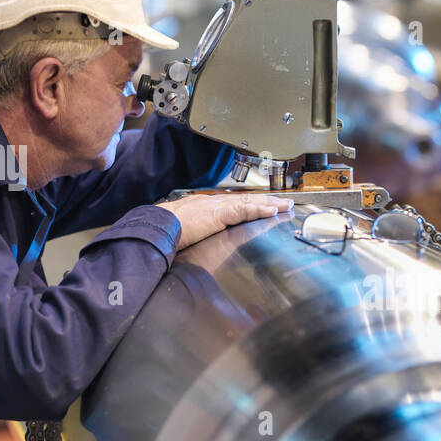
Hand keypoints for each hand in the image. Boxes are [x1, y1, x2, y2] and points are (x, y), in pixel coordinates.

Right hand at [157, 192, 293, 248]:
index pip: (233, 204)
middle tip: (282, 202)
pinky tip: (272, 211)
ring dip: (269, 204)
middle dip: (265, 201)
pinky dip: (260, 210)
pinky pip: (244, 210)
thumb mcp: (186, 231)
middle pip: (245, 200)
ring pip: (249, 203)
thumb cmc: (164, 231)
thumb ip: (198, 233)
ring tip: (285, 206)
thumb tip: (202, 241)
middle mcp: (212, 202)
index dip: (251, 204)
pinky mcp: (218, 213)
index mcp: (205, 207)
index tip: (263, 206)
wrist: (155, 227)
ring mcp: (216, 206)